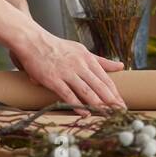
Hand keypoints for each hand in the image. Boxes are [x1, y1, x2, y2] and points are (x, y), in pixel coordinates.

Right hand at [10, 30, 127, 115]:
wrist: (33, 41)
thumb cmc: (58, 47)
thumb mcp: (82, 50)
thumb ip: (101, 60)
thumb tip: (121, 66)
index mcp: (88, 58)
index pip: (105, 78)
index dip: (115, 93)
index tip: (122, 104)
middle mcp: (80, 65)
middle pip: (99, 86)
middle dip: (111, 100)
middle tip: (120, 112)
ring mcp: (67, 72)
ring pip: (86, 91)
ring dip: (98, 104)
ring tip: (107, 115)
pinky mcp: (53, 79)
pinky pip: (68, 94)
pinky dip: (77, 105)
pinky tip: (85, 113)